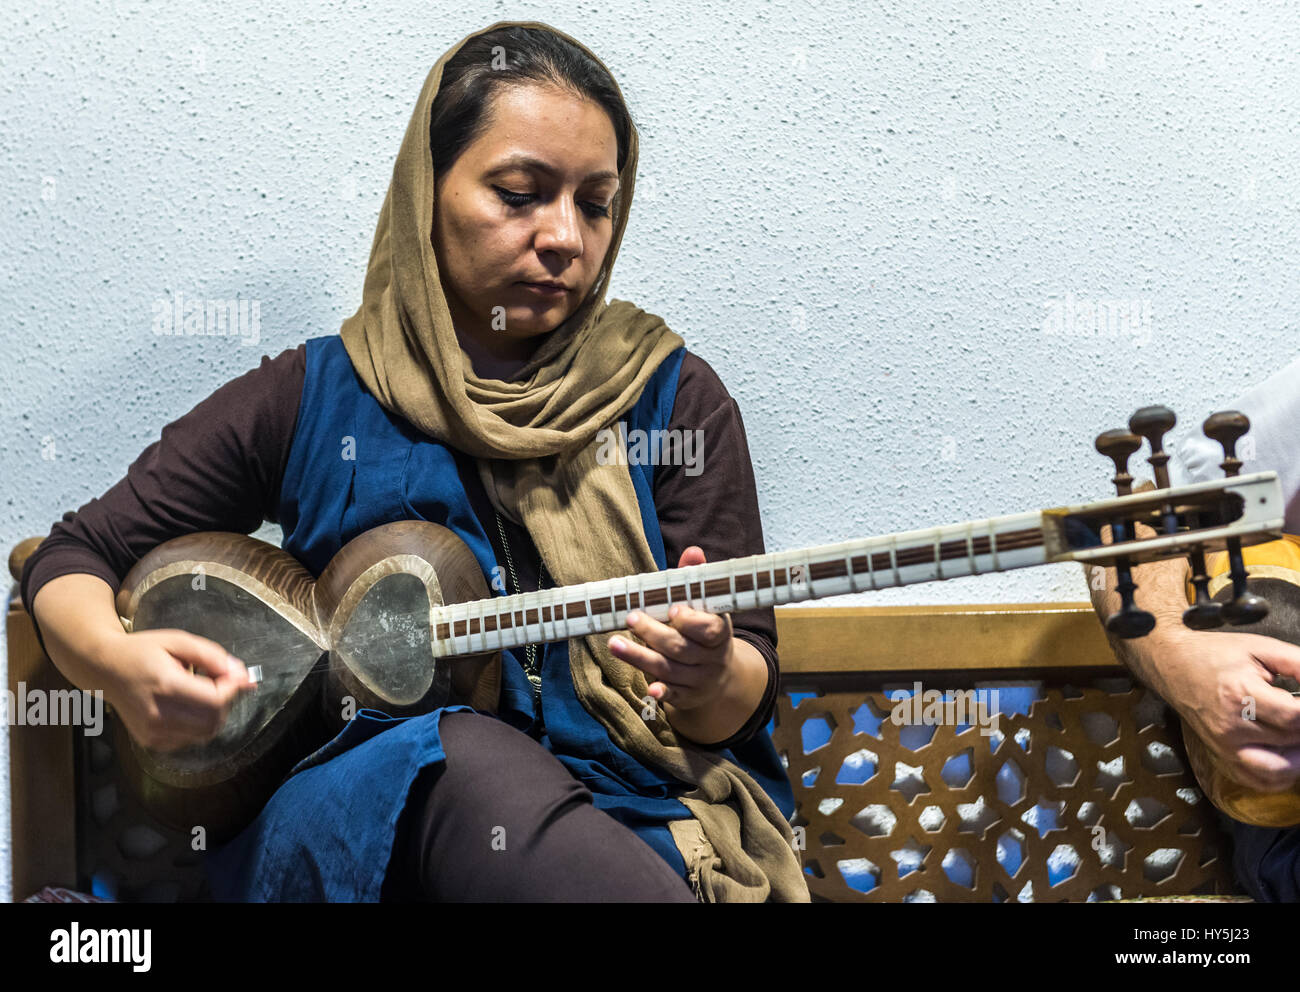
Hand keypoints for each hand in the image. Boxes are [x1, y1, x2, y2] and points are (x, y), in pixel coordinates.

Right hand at [100, 629, 256, 751]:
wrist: (104, 668)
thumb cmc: (141, 651)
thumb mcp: (178, 641)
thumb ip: (211, 656)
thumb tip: (241, 673)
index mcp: (164, 686)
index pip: (216, 701)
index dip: (234, 688)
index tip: (236, 675)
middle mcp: (157, 714)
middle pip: (214, 721)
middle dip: (227, 701)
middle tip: (220, 682)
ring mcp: (152, 732)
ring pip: (205, 733)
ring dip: (215, 714)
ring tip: (202, 692)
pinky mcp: (150, 741)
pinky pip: (190, 739)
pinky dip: (198, 724)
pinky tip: (188, 705)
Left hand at [608, 545, 735, 710]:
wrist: (721, 675)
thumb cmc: (705, 629)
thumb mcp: (706, 606)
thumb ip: (696, 580)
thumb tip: (692, 552)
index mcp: (720, 632)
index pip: (709, 629)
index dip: (691, 621)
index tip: (671, 610)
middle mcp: (712, 658)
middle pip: (681, 648)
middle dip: (654, 634)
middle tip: (631, 618)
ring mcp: (700, 679)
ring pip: (669, 669)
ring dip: (639, 657)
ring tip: (614, 644)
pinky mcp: (687, 696)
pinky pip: (674, 695)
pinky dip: (661, 692)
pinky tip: (649, 689)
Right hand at [1153, 628, 1299, 791]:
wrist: (1172, 664)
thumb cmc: (1215, 654)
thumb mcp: (1261, 648)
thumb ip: (1299, 664)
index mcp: (1240, 695)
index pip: (1296, 717)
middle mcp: (1230, 726)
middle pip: (1292, 742)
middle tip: (1299, 713)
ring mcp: (1224, 746)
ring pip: (1278, 771)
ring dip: (1297, 758)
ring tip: (1297, 736)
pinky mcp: (1221, 756)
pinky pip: (1258, 781)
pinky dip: (1279, 776)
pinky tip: (1284, 754)